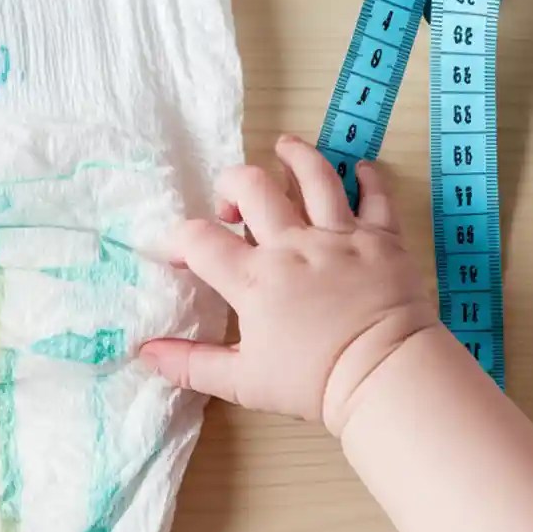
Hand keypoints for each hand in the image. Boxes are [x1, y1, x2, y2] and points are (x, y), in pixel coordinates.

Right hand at [140, 135, 439, 433]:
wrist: (387, 378)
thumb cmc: (314, 383)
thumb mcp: (243, 382)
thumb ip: (191, 364)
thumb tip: (145, 353)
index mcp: (254, 278)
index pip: (198, 240)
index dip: (175, 240)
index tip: (172, 254)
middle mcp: (293, 245)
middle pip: (252, 186)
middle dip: (231, 185)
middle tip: (231, 206)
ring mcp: (340, 236)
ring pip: (314, 176)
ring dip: (295, 157)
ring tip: (283, 148)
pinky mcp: (382, 239)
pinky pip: (376, 196)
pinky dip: (367, 178)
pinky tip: (358, 169)